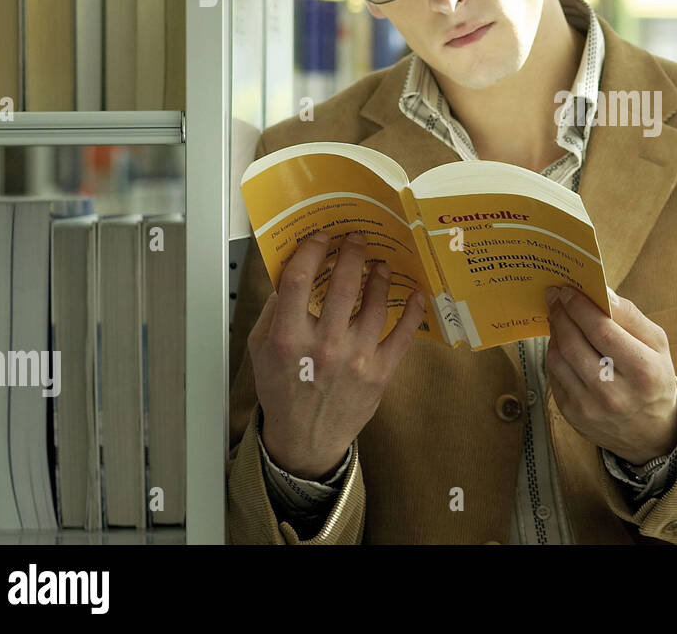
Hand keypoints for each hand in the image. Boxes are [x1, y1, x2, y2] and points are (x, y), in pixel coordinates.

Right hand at [247, 232, 423, 478]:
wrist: (305, 438)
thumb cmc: (282, 389)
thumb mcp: (260, 350)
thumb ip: (273, 310)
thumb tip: (290, 270)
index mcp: (286, 338)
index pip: (298, 280)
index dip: (311, 251)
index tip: (322, 237)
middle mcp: (322, 346)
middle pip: (342, 285)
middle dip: (353, 253)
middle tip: (358, 239)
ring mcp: (355, 360)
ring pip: (375, 305)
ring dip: (380, 277)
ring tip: (381, 265)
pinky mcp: (380, 373)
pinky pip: (403, 335)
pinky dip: (412, 312)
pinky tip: (415, 295)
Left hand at [544, 285, 676, 464]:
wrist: (651, 433)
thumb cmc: (654, 379)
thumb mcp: (657, 345)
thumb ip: (630, 316)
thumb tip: (602, 292)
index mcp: (642, 371)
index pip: (602, 330)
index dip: (579, 306)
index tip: (568, 290)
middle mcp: (614, 393)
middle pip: (574, 344)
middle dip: (561, 314)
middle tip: (555, 296)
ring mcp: (590, 408)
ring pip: (558, 359)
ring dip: (554, 333)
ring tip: (559, 318)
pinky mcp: (573, 415)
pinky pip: (554, 376)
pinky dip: (555, 354)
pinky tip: (562, 344)